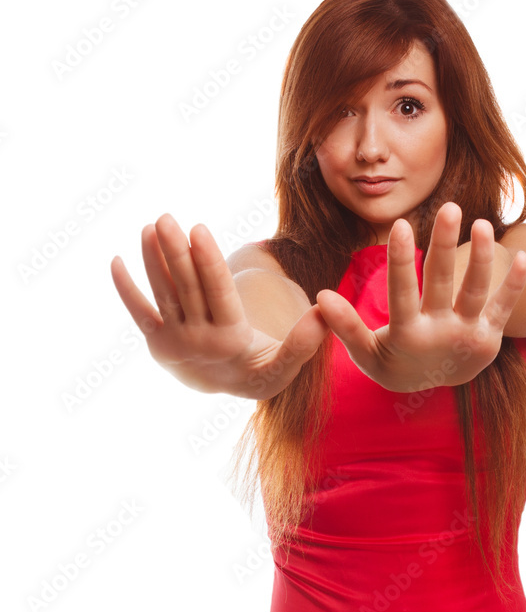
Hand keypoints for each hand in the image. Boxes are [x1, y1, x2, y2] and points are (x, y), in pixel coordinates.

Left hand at [110, 214, 330, 398]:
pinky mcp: (157, 344)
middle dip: (175, 252)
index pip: (218, 293)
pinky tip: (116, 261)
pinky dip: (126, 289)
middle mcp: (199, 341)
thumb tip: (323, 311)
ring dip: (152, 261)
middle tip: (167, 218)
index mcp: (230, 340)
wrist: (228, 393)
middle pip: (186, 289)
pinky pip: (139, 312)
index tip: (198, 229)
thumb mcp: (285, 364)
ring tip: (150, 227)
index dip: (207, 261)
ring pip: (162, 295)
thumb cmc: (262, 370)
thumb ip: (304, 341)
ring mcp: (175, 342)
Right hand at [314, 202, 525, 392]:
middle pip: (442, 283)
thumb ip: (344, 325)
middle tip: (449, 207)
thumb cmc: (390, 362)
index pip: (401, 292)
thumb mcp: (364, 352)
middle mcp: (439, 335)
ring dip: (482, 258)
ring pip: (476, 292)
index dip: (399, 259)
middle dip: (445, 245)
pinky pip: (504, 308)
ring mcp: (467, 337)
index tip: (398, 224)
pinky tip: (524, 256)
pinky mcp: (489, 339)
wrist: (428, 393)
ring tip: (483, 223)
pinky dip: (515, 285)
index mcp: (406, 335)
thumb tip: (319, 296)